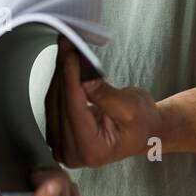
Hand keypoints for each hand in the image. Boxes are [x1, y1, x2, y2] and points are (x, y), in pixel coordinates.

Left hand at [45, 36, 160, 167]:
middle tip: (68, 43)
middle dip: (65, 70)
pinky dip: (60, 80)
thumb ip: (105, 95)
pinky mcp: (57, 132)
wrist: (142, 131)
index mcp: (92, 151)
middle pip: (60, 105)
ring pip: (53, 101)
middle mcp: (71, 153)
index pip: (75, 110)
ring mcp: (61, 144)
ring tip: (67, 47)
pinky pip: (53, 102)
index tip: (71, 55)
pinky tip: (66, 63)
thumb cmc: (141, 123)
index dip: (71, 80)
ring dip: (60, 72)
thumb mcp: (131, 107)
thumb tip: (84, 79)